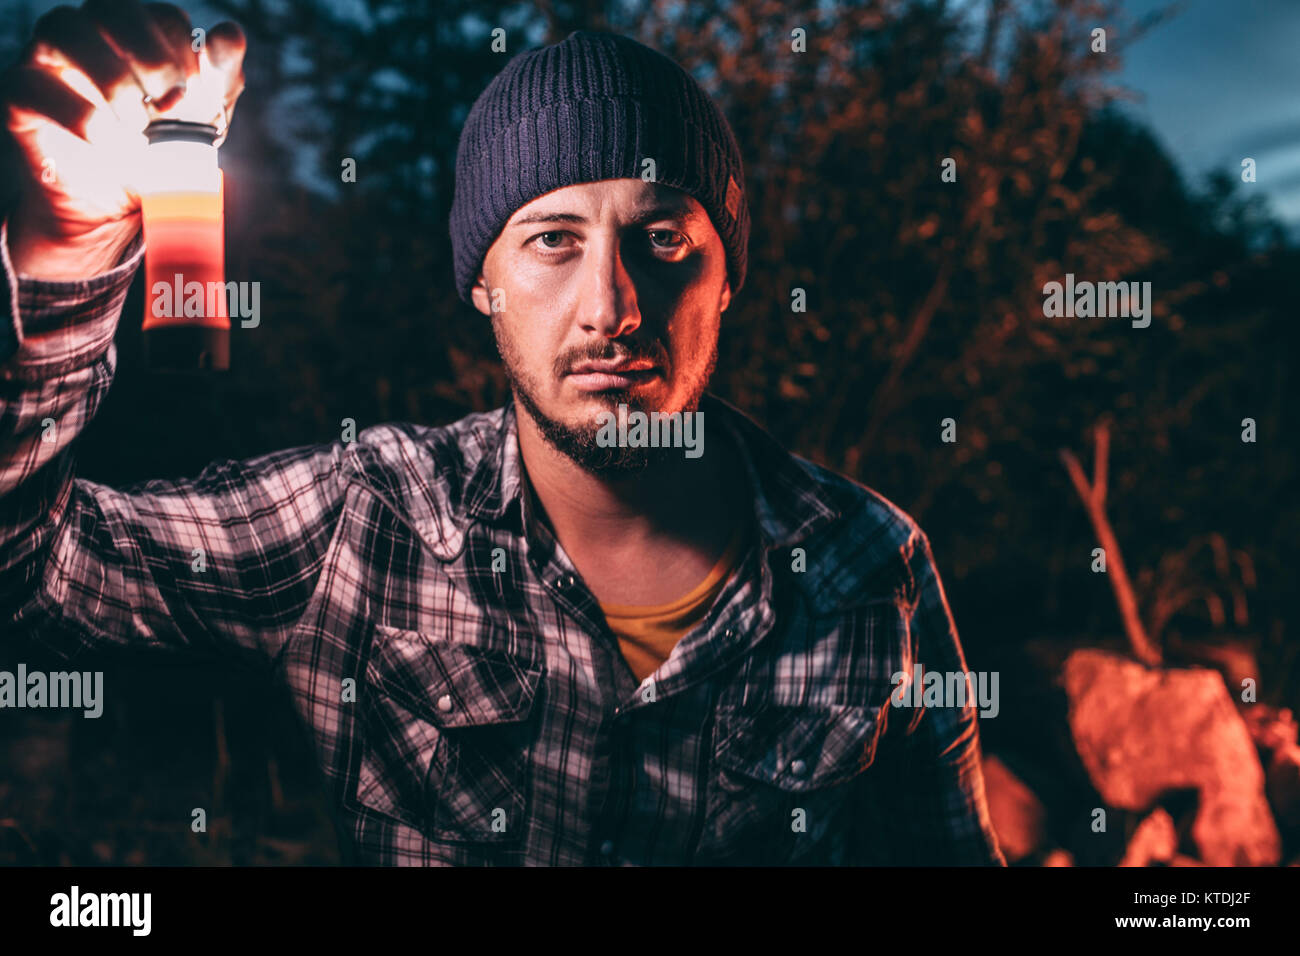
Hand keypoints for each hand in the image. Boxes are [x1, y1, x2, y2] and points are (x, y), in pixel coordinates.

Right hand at [4, 0, 245, 278]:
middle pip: (108, 7)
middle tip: (170, 101)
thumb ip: (219, 77)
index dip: (183, 49)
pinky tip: (112, 144)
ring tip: (140, 125)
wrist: (119, 207)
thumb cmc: (160, 153)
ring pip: (62, 29)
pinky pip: (34, 86)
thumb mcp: (202, 120)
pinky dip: (81, 115)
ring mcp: (48, 62)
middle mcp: (88, 36)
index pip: (159, 14)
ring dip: (112, 76)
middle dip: (148, 52)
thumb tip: (230, 33)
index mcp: (135, 35)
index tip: (195, 91)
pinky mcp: (21, 99)